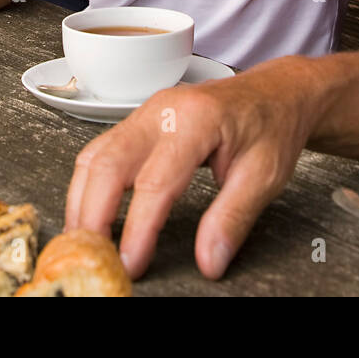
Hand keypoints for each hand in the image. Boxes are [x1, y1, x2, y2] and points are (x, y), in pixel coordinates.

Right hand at [65, 61, 318, 279]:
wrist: (276, 92)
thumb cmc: (271, 126)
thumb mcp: (265, 175)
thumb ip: (233, 218)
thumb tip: (209, 261)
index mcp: (198, 120)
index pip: (156, 181)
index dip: (139, 228)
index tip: (131, 265)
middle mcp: (164, 110)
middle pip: (108, 163)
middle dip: (92, 216)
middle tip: (92, 260)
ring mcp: (147, 112)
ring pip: (95, 155)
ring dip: (83, 202)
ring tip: (85, 245)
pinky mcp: (140, 121)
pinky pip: (101, 151)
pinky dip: (89, 186)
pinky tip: (93, 215)